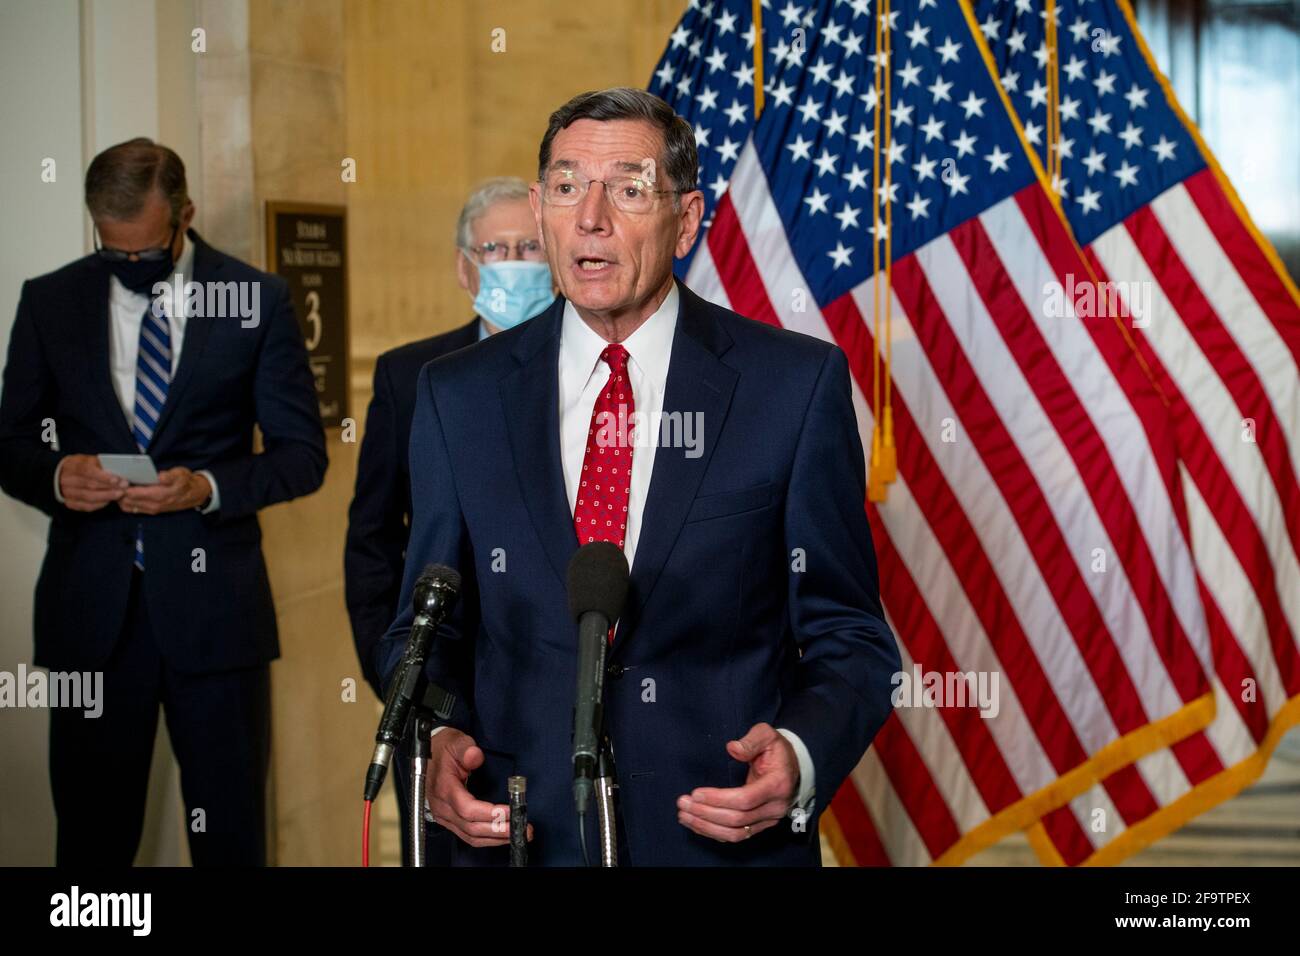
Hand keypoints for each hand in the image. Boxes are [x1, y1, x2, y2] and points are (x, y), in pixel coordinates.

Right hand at [58, 454, 127, 511]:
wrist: (60, 475)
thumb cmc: (79, 466)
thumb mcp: (88, 459)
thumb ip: (100, 464)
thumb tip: (118, 469)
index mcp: (74, 466)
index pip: (88, 471)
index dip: (103, 477)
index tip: (117, 480)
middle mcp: (68, 480)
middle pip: (90, 485)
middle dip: (109, 487)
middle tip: (124, 487)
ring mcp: (68, 493)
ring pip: (89, 497)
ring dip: (106, 496)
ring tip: (120, 494)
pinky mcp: (70, 503)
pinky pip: (86, 506)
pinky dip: (99, 504)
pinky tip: (108, 501)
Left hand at [118, 467, 209, 514]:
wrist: (193, 494)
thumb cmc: (184, 482)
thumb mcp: (180, 475)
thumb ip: (170, 476)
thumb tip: (161, 477)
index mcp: (159, 495)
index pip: (133, 493)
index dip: (122, 486)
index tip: (115, 479)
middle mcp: (153, 504)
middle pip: (127, 500)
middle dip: (118, 492)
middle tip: (112, 482)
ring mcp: (151, 509)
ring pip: (127, 506)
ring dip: (120, 498)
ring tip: (117, 487)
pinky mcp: (150, 511)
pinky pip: (132, 509)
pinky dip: (125, 502)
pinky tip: (124, 494)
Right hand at [425, 728, 533, 847]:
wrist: (429, 758)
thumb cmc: (443, 751)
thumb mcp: (455, 742)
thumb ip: (466, 749)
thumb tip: (475, 756)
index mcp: (444, 788)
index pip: (467, 809)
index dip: (490, 813)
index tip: (510, 811)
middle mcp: (442, 807)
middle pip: (472, 827)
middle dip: (499, 830)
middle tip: (522, 827)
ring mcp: (444, 816)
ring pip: (471, 836)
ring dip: (496, 838)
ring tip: (518, 833)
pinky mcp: (449, 820)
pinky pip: (468, 835)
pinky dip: (487, 838)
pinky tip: (502, 836)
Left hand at [676, 722, 798, 842]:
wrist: (791, 767)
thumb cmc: (776, 750)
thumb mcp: (767, 735)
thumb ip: (751, 740)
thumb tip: (733, 748)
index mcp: (777, 785)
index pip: (745, 799)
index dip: (718, 799)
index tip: (696, 793)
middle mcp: (775, 807)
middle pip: (737, 819)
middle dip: (706, 813)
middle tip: (682, 803)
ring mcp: (768, 820)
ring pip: (735, 833)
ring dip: (707, 827)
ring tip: (684, 815)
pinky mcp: (760, 826)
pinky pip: (736, 835)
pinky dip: (714, 832)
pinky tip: (696, 823)